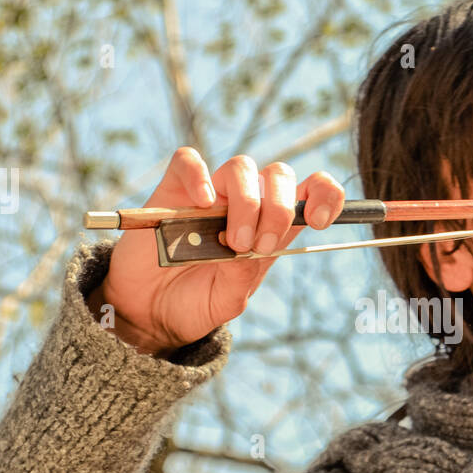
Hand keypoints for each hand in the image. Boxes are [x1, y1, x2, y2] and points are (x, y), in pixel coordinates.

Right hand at [87, 148, 344, 353]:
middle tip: (257, 247)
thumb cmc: (194, 303)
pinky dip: (200, 177)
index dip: (325, 194)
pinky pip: (189, 161)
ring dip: (246, 202)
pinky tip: (202, 204)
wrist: (147, 311)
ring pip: (241, 166)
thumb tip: (249, 249)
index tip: (319, 220)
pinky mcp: (174, 189)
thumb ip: (243, 275)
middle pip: (280, 175)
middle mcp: (246, 205)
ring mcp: (211, 194)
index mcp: (271, 230)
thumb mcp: (227, 300)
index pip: (311, 192)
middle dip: (278, 209)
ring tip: (231, 242)